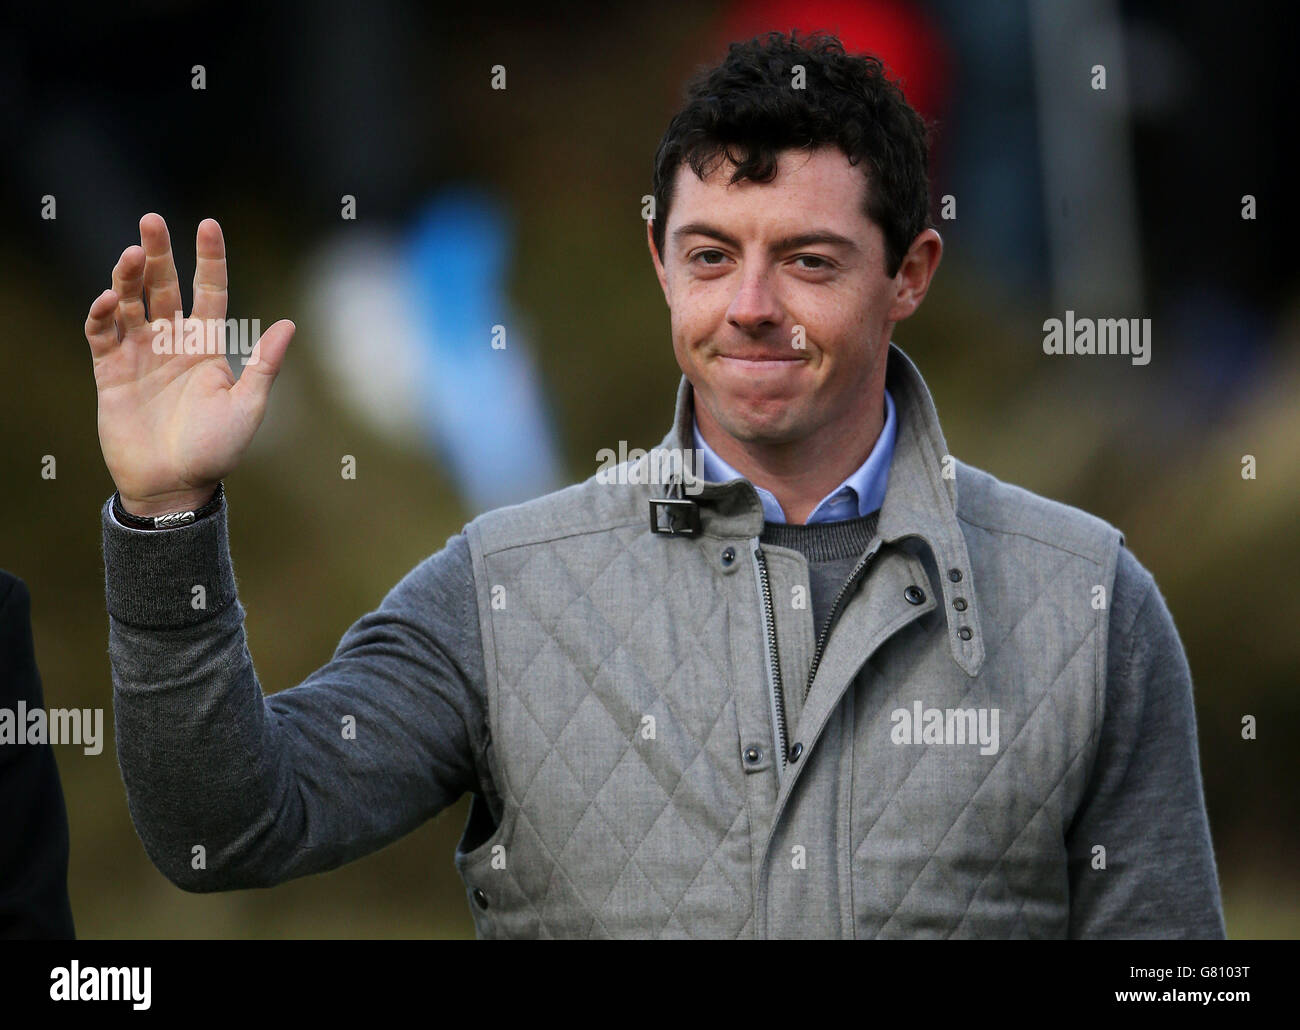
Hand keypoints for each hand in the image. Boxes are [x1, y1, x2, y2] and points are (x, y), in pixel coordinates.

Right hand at [84, 213, 294, 516]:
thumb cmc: (217, 451)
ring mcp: (140, 356)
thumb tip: (290, 324)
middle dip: (157, 253)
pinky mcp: (111, 373)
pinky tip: (109, 300)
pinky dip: (102, 314)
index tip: (209, 225)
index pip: (210, 292)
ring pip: (130, 303)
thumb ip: (264, 365)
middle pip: (162, 287)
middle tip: (150, 220)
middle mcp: (173, 344)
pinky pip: (102, 335)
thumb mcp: (247, 407)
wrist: (175, 487)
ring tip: (130, 254)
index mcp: (208, 348)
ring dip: (127, 278)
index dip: (209, 259)